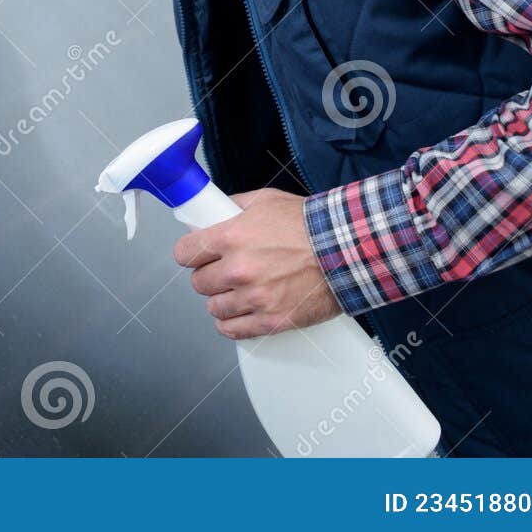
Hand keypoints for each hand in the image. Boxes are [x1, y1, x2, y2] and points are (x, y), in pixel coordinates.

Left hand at [172, 188, 340, 338]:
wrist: (348, 250)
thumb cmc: (310, 224)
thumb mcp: (265, 201)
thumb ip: (233, 206)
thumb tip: (212, 212)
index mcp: (230, 238)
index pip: (184, 253)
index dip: (190, 253)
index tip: (196, 255)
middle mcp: (237, 270)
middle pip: (199, 282)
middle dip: (210, 275)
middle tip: (226, 270)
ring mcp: (254, 298)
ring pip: (214, 308)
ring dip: (223, 300)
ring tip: (239, 291)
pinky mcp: (271, 321)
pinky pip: (233, 330)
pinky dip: (232, 323)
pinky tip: (240, 313)